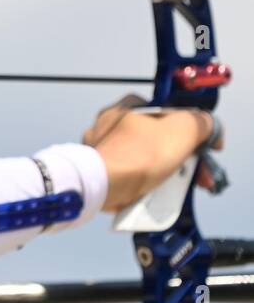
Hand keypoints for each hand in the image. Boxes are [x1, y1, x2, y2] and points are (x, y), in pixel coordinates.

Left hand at [83, 95, 221, 210]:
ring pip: (142, 160)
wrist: (103, 187)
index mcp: (125, 107)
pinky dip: (144, 185)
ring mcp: (99, 151)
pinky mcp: (96, 174)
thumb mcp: (182, 128)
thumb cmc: (140, 154)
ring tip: (180, 188)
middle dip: (181, 156)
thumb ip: (199, 122)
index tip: (201, 146)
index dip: (187, 128)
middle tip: (198, 174)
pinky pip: (128, 177)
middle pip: (155, 139)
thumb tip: (206, 124)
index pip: (163, 111)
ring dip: (165, 173)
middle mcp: (107, 126)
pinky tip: (157, 194)